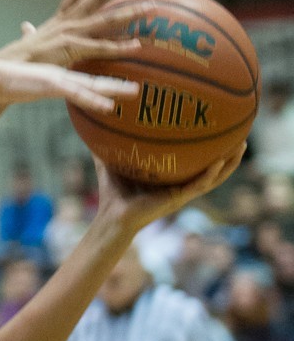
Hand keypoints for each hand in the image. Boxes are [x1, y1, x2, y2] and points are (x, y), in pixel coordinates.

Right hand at [0, 0, 150, 66]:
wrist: (7, 66)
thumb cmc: (17, 57)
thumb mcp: (28, 39)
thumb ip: (30, 32)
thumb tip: (25, 28)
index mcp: (59, 18)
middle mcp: (67, 20)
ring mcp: (71, 33)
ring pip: (106, 18)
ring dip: (130, 12)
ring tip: (151, 8)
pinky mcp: (71, 48)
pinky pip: (101, 46)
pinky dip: (119, 46)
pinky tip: (135, 45)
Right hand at [0, 58, 138, 113]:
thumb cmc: (2, 81)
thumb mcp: (20, 81)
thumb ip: (28, 81)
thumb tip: (26, 80)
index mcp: (55, 75)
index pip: (84, 79)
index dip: (103, 82)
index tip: (119, 85)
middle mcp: (61, 74)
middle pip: (95, 80)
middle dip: (117, 84)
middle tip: (139, 88)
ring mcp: (58, 79)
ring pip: (92, 84)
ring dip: (115, 89)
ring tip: (135, 92)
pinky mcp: (51, 85)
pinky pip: (78, 94)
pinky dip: (94, 100)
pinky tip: (108, 106)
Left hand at [93, 142, 244, 233]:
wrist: (111, 216)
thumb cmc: (113, 193)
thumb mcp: (113, 162)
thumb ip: (108, 145)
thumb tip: (98, 124)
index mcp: (171, 177)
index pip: (195, 161)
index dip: (209, 148)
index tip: (218, 128)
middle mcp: (181, 184)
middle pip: (213, 168)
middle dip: (228, 153)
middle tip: (241, 134)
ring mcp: (181, 193)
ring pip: (214, 177)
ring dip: (229, 163)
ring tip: (241, 145)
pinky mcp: (177, 199)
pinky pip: (199, 185)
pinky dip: (210, 174)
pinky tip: (219, 162)